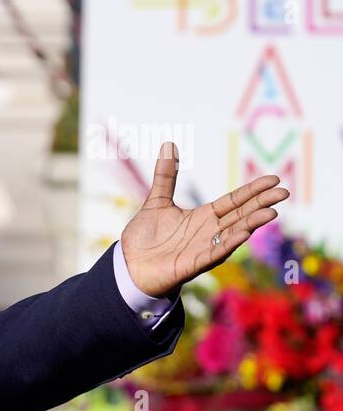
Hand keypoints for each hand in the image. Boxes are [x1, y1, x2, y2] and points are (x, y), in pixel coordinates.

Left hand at [120, 142, 289, 296]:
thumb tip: (168, 144)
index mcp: (203, 217)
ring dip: (251, 224)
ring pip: (232, 235)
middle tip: (283, 192)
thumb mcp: (156, 202)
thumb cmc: (144, 238)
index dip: (252, 191)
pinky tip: (243, 235)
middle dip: (261, 204)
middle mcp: (208, 233)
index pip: (234, 201)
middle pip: (240, 215)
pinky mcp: (192, 265)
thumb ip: (165, 176)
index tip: (273, 179)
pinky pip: (214, 254)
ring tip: (270, 213)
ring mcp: (203, 249)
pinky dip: (228, 245)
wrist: (128, 267)